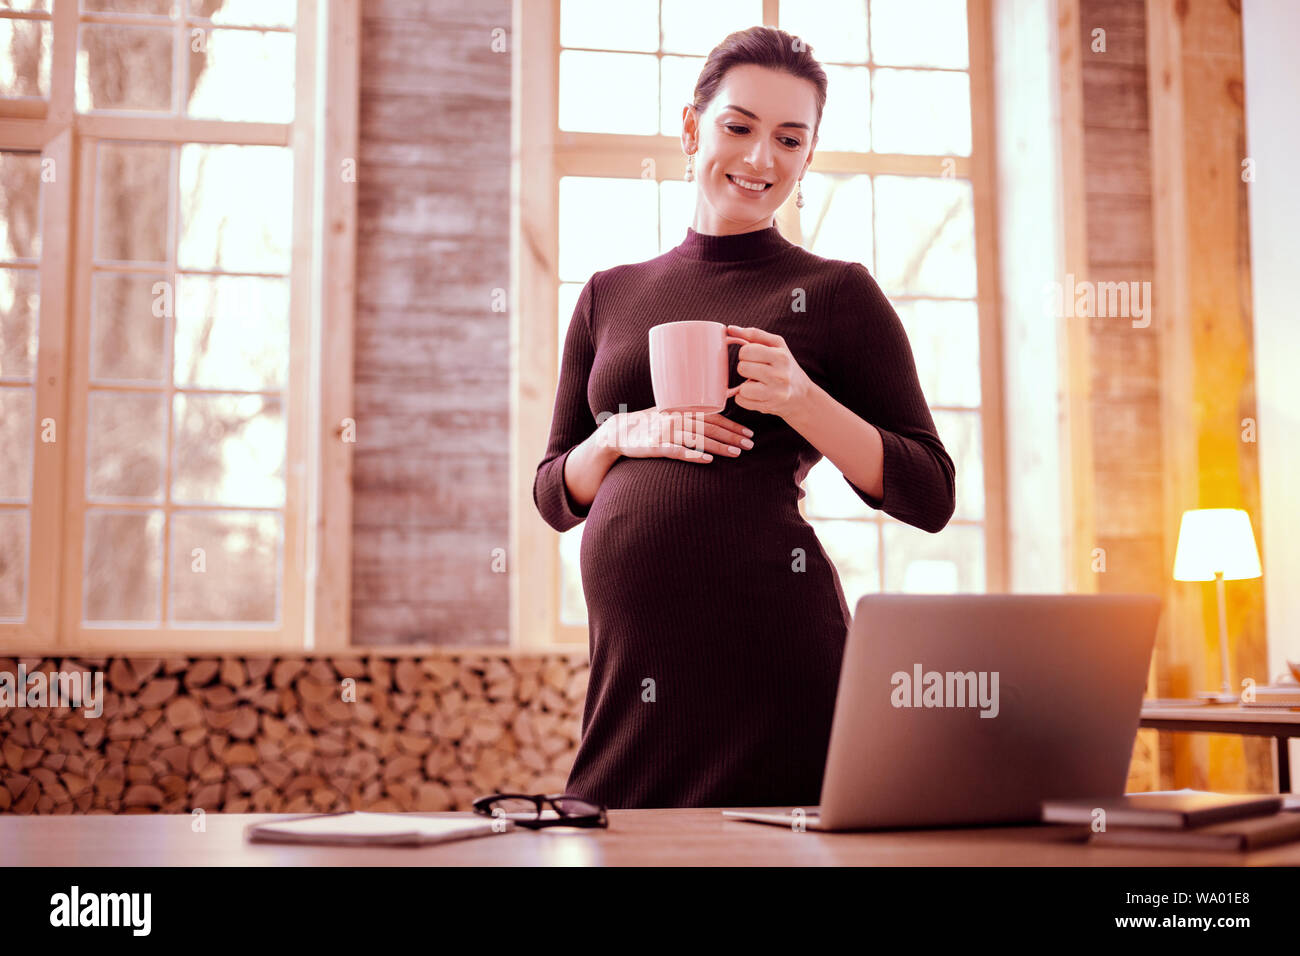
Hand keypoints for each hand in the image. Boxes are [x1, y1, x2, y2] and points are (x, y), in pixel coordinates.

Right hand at [599, 405, 754, 463]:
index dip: (733, 425)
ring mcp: (666, 433)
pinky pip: (677, 451)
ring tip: (736, 454)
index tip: (749, 433)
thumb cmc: (651, 424)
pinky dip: (693, 455)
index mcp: (682, 410)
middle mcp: (676, 419)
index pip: (713, 416)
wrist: (620, 432)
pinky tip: (707, 460)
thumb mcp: (671, 412)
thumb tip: (722, 408)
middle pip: (710, 427)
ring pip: (698, 439)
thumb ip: (694, 412)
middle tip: (750, 445)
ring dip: (719, 446)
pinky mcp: (656, 447)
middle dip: (732, 436)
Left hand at [725, 325, 814, 419]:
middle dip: (745, 368)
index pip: (746, 350)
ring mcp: (775, 393)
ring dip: (745, 386)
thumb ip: (754, 335)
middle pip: (742, 368)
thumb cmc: (786, 367)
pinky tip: (756, 394)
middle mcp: (780, 375)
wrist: (802, 396)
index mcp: (781, 356)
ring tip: (757, 383)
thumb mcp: (777, 346)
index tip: (753, 357)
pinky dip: (744, 398)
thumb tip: (730, 329)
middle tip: (756, 371)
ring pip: (742, 387)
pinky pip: (741, 401)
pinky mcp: (768, 407)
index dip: (745, 353)